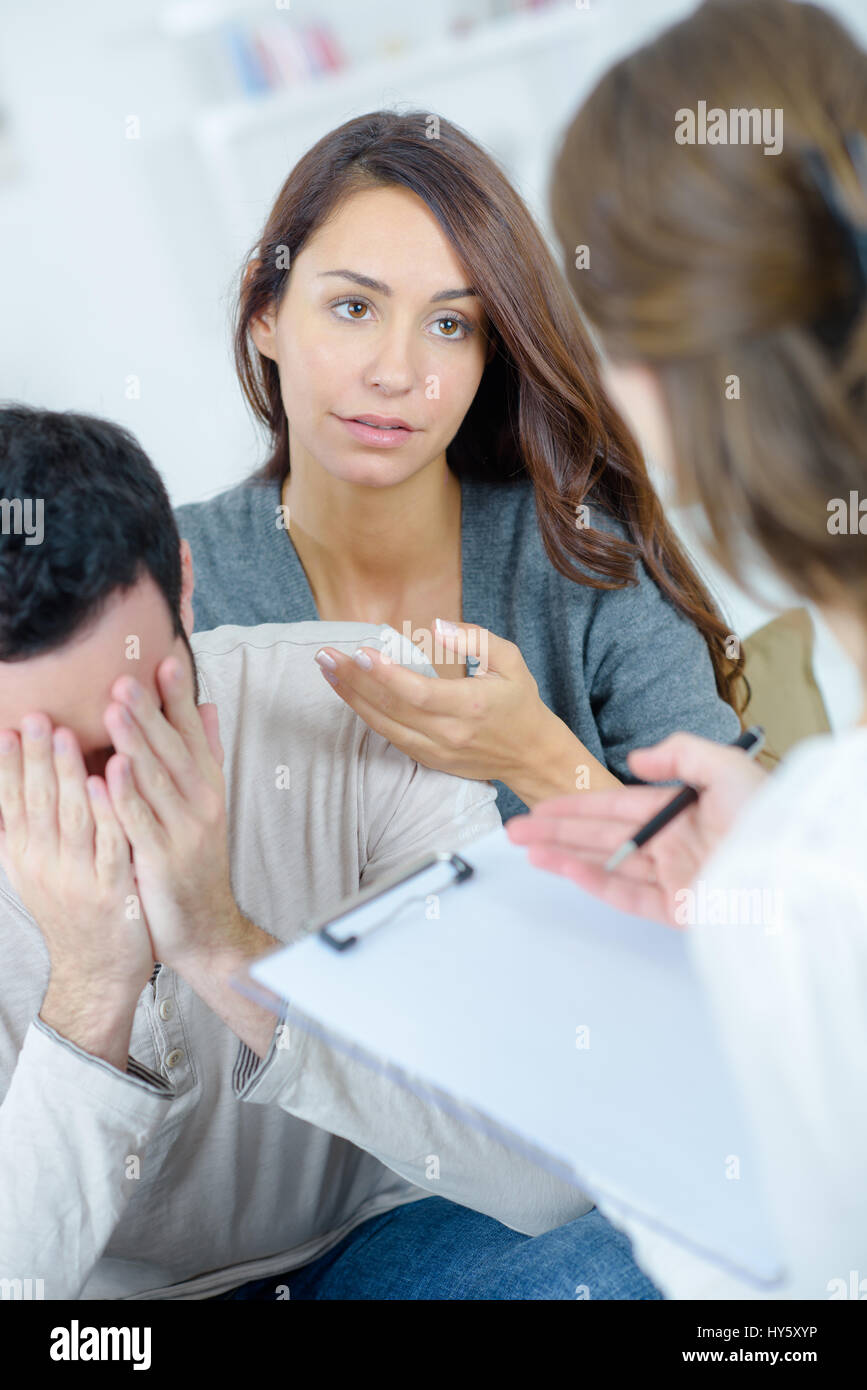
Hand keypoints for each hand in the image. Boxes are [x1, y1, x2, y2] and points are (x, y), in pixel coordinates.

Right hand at [0, 714, 153, 997]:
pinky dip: (106, 814)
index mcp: (25, 858)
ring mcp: (77, 879)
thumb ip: (27, 830)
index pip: (12, 804)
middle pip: (37, 803)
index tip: (8, 728)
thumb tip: (10, 786)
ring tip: (67, 736)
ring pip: (71, 818)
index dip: (8, 766)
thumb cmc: (72, 911)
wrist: (96, 972)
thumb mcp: (37, 872)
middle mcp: (44, 866)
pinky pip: (108, 845)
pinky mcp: (111, 892)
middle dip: (35, 758)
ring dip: (68, 775)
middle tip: (35, 716)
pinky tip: (106, 784)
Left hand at [102, 643, 242, 971]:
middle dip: (151, 712)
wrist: (205, 928)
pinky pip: (141, 823)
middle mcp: (202, 803)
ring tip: (114, 709)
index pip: (194, 733)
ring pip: (157, 780)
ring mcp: (185, 831)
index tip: (164, 662)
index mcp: (209, 787)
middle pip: (174, 749)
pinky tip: (109, 772)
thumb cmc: (195, 862)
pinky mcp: (163, 860)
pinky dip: (126, 796)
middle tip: (127, 676)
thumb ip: (206, 755)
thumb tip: (208, 705)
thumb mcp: (206, 805)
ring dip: (136, 742)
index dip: (179, 698)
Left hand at [314, 619, 616, 802]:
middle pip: (390, 707)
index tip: (360, 652)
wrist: (532, 756)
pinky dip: (367, 716)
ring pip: (383, 726)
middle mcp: (449, 732)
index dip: (385, 674)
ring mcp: (436, 750)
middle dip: (354, 680)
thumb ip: (476, 640)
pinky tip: (350, 696)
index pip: (417, 691)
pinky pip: (391, 737)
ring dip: (351, 698)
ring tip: (328, 672)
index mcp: (470, 705)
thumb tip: (437, 626)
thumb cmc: (521, 703)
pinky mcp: (429, 760)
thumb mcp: (511, 661)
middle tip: (325, 656)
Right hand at [506, 731, 766, 925]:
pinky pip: (628, 896)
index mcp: (683, 812)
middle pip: (603, 837)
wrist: (790, 871)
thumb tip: (635, 762)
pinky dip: (595, 882)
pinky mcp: (679, 910)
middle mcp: (674, 845)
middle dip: (557, 832)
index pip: (617, 808)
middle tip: (516, 830)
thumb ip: (680, 754)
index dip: (577, 806)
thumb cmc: (765, 816)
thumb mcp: (726, 766)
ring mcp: (674, 879)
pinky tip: (564, 868)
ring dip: (565, 856)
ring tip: (527, 849)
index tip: (542, 807)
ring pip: (608, 865)